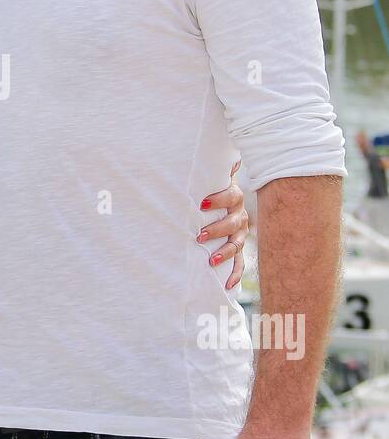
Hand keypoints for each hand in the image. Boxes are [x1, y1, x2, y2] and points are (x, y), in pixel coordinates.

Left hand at [198, 159, 247, 289]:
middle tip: (198, 235)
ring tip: (210, 261)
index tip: (202, 203)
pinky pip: (240, 263)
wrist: (227, 202)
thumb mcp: (213, 176)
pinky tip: (228, 285)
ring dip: (224, 253)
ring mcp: (240, 234)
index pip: (231, 196)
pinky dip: (235, 274)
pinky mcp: (237, 248)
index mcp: (234, 198)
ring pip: (236, 244)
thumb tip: (228, 153)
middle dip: (217, 230)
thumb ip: (219, 166)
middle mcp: (240, 216)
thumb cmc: (214, 188)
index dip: (219, 199)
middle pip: (233, 223)